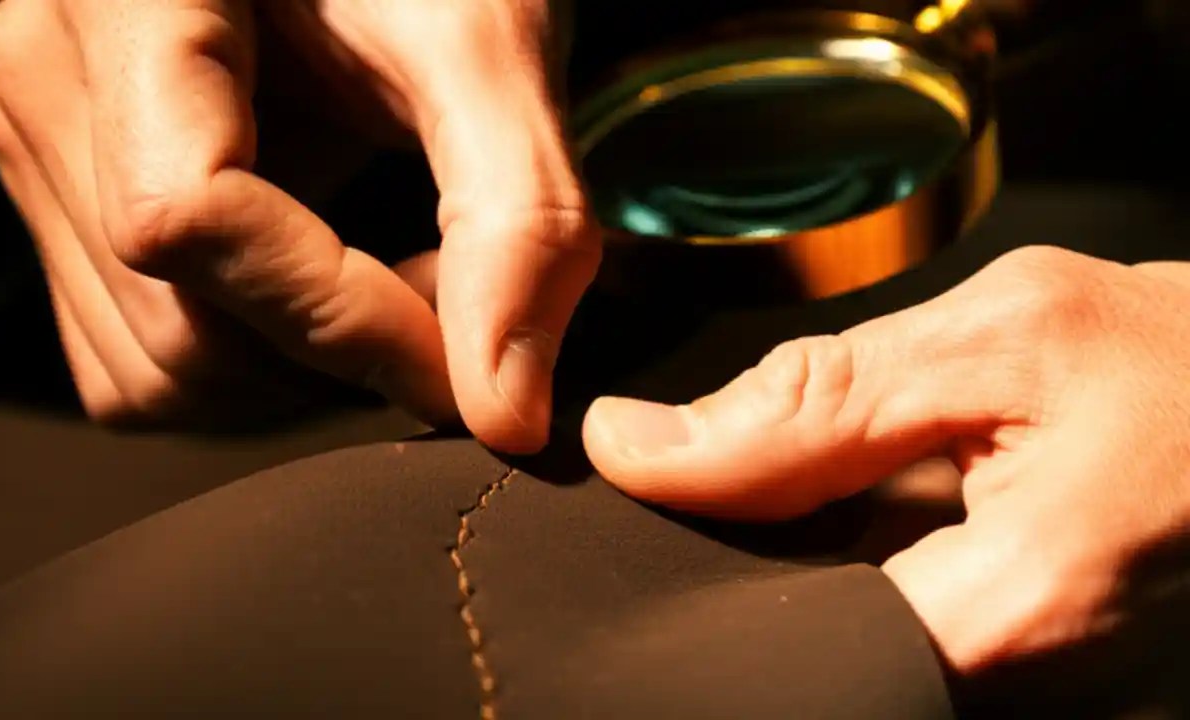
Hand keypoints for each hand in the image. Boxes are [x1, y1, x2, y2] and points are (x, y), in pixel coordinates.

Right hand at [0, 0, 597, 451]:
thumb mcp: (486, 41)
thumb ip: (517, 211)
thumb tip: (506, 408)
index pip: (189, 217)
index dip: (341, 317)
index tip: (464, 360)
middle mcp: (49, 75)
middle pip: (178, 329)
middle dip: (346, 355)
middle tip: (457, 290)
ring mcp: (46, 147)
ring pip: (159, 374)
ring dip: (310, 372)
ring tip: (405, 274)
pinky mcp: (74, 204)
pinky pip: (145, 361)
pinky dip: (264, 364)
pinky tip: (338, 286)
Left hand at [583, 246, 1189, 710]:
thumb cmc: (1184, 361)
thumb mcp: (994, 340)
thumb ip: (811, 400)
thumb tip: (635, 444)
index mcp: (1004, 617)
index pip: (775, 642)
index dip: (696, 563)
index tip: (660, 496)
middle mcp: (1017, 688)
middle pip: (803, 643)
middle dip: (750, 556)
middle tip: (770, 464)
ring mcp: (1029, 687)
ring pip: (846, 629)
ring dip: (810, 551)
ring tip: (848, 468)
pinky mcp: (1031, 669)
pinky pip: (902, 622)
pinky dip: (868, 557)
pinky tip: (886, 494)